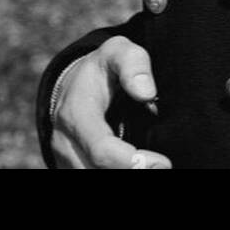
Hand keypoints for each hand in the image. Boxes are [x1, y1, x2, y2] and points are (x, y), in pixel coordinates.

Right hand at [50, 36, 171, 168]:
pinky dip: (118, 173)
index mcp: (75, 114)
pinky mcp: (71, 171)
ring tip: (153, 167)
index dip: (133, 162)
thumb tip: (146, 92)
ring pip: (94, 178)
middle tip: (165, 168)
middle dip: (134, 173)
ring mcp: (66, 162)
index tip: (163, 162)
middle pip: (98, 173)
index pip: (101, 150)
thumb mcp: (117, 52)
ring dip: (127, 174)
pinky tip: (140, 167)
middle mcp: (65, 144)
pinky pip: (90, 177)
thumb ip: (133, 63)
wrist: (72, 86)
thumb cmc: (102, 70)